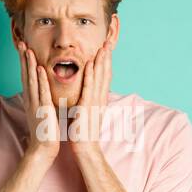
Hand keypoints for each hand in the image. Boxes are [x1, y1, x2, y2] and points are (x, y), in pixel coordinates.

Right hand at [18, 41, 58, 161]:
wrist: (43, 149)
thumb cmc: (45, 132)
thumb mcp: (43, 112)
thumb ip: (42, 100)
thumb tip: (43, 91)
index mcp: (32, 99)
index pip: (27, 77)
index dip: (25, 62)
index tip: (24, 48)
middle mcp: (31, 99)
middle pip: (26, 75)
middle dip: (24, 59)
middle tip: (22, 43)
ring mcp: (36, 104)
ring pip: (31, 80)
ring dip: (29, 64)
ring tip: (27, 50)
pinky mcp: (43, 109)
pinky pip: (41, 91)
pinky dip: (39, 80)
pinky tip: (38, 68)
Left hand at [69, 40, 111, 154]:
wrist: (85, 148)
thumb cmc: (83, 133)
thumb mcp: (87, 113)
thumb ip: (89, 102)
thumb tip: (88, 94)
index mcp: (99, 100)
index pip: (104, 78)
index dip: (106, 63)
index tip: (106, 50)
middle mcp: (100, 99)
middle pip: (105, 74)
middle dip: (106, 58)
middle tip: (108, 42)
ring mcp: (95, 103)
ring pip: (99, 78)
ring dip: (101, 62)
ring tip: (102, 47)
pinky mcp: (87, 107)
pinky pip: (89, 88)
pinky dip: (90, 75)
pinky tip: (90, 64)